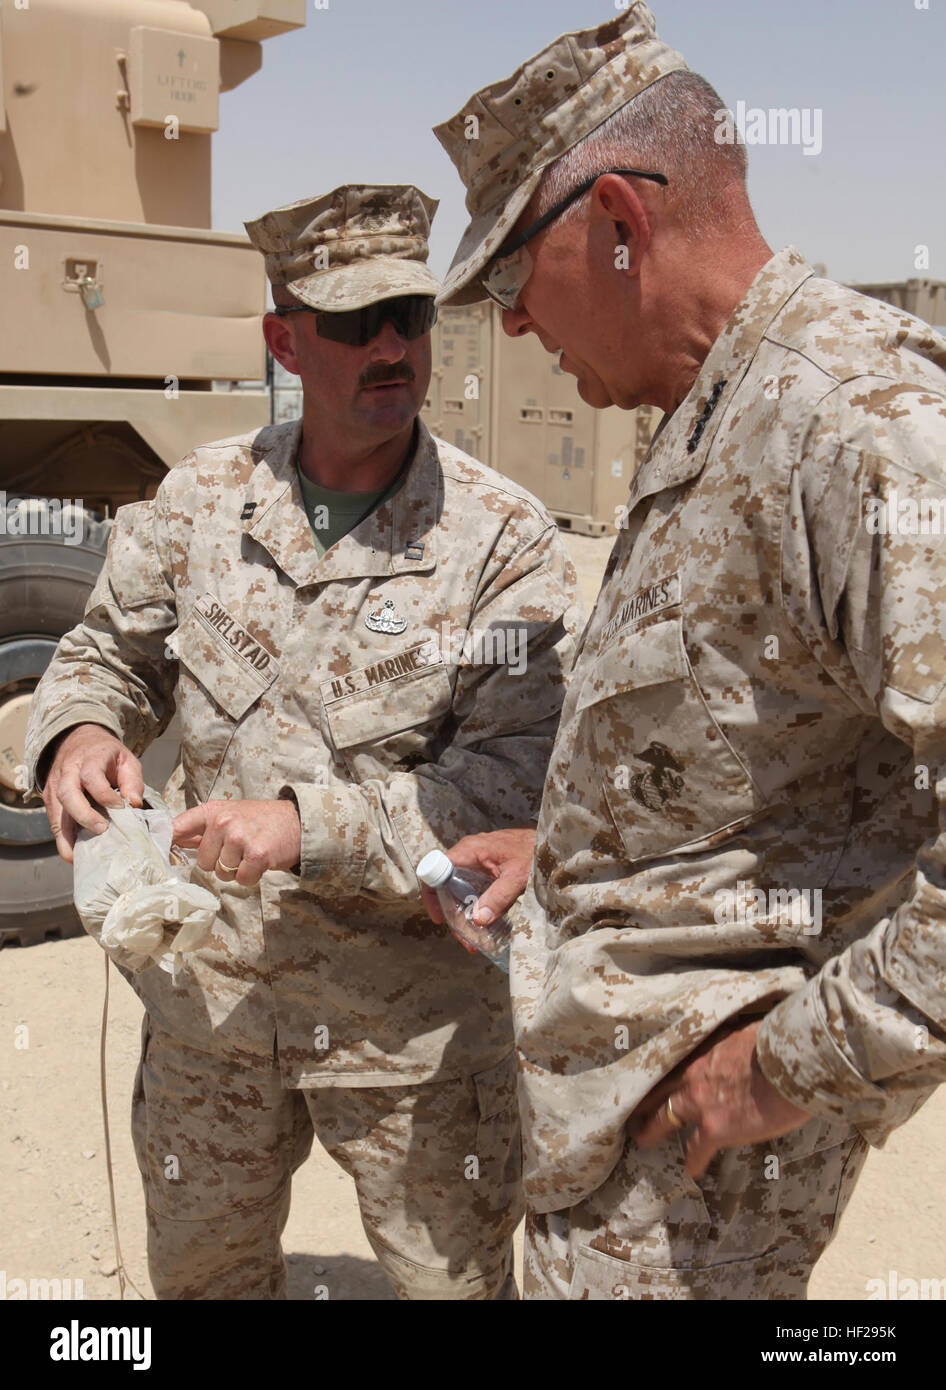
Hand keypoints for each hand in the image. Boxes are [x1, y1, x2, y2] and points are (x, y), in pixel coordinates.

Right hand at [42, 723, 143, 861]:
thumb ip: (133, 781)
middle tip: (102, 830)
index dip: (104, 794)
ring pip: (56, 810)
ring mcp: (55, 786)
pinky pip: (53, 821)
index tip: (120, 807)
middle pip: (67, 793)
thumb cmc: (107, 755)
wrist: (79, 742)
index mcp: (89, 758)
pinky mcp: (50, 800)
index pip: (91, 776)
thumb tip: (135, 804)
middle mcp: (68, 771)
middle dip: (83, 815)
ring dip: (67, 834)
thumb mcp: (126, 760)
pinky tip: (74, 853)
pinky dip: (62, 839)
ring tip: (81, 854)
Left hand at [171, 799, 301, 886]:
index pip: (178, 827)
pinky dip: (251, 877)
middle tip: (239, 850)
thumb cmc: (261, 820)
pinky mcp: (257, 854)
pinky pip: (241, 880)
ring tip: (251, 854)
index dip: (164, 842)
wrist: (298, 822)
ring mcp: (240, 837)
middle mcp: (224, 821)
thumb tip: (169, 840)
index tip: (155, 852)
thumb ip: (201, 829)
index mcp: (213, 811)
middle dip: (220, 862)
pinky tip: (261, 862)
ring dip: (237, 870)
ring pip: (222, 873)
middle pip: (203, 862)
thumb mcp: (230, 815)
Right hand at [419, 827, 535, 927]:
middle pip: (446, 884)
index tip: (440, 917)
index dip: (432, 894)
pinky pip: (470, 886)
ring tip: (475, 936)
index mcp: (470, 850)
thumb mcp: (517, 877)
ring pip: (458, 887)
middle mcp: (468, 853)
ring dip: (463, 911)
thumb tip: (478, 919)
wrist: (548, 840)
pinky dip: (473, 903)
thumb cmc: (533, 850)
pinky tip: (484, 920)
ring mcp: (475, 859)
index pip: (436, 869)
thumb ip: (499, 897)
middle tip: (464, 937)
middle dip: (452, 912)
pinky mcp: (484, 866)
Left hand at [628, 1020, 810, 1177]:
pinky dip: (693, 1162)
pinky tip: (691, 1171)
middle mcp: (692, 1075)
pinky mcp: (715, 1129)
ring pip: (663, 1119)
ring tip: (641, 1139)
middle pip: (655, 1090)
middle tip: (629, 1108)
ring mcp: (699, 1103)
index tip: (646, 1076)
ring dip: (650, 1131)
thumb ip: (730, 1040)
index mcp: (700, 1050)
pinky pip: (696, 1151)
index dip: (656, 1073)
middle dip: (641, 1100)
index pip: (669, 1062)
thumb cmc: (775, 1041)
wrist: (790, 1062)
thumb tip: (738, 1040)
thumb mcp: (743, 1030)